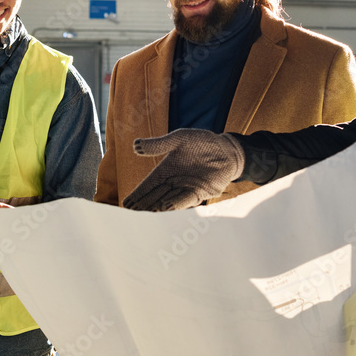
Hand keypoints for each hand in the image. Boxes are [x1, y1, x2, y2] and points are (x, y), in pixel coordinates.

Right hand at [123, 130, 244, 211]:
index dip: (138, 194)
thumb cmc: (204, 142)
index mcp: (166, 169)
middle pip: (155, 196)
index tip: (126, 204)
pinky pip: (184, 201)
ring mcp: (186, 189)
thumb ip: (159, 144)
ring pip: (167, 202)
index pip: (148, 184)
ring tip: (143, 216)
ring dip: (156, 209)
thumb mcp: (180, 138)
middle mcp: (174, 182)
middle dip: (143, 206)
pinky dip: (174, 206)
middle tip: (130, 216)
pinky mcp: (199, 194)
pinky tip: (163, 210)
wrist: (228, 150)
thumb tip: (135, 146)